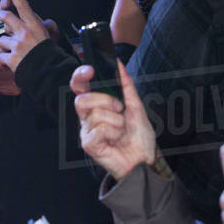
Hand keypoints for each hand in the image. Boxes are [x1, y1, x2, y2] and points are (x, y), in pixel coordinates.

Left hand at [0, 0, 51, 71]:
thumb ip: (35, 26)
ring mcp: (17, 45)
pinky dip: (4, 61)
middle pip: (6, 17)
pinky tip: (11, 63)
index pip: (23, 4)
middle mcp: (25, 32)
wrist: (48, 72)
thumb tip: (30, 21)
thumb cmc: (47, 54)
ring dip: (5, 45)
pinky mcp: (11, 57)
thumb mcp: (45, 34)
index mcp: (34, 25)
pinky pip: (1, 56)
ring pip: (2, 39)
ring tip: (14, 52)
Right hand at [72, 62, 155, 180]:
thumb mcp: (136, 106)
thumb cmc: (138, 136)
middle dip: (105, 100)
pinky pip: (98, 130)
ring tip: (121, 129)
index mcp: (96, 104)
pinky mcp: (89, 144)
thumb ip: (126, 85)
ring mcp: (86, 131)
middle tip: (119, 108)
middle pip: (82, 99)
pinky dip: (113, 132)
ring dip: (116, 120)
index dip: (80, 76)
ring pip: (95, 114)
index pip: (79, 86)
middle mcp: (88, 116)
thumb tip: (119, 64)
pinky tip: (115, 139)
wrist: (144, 159)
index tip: (91, 70)